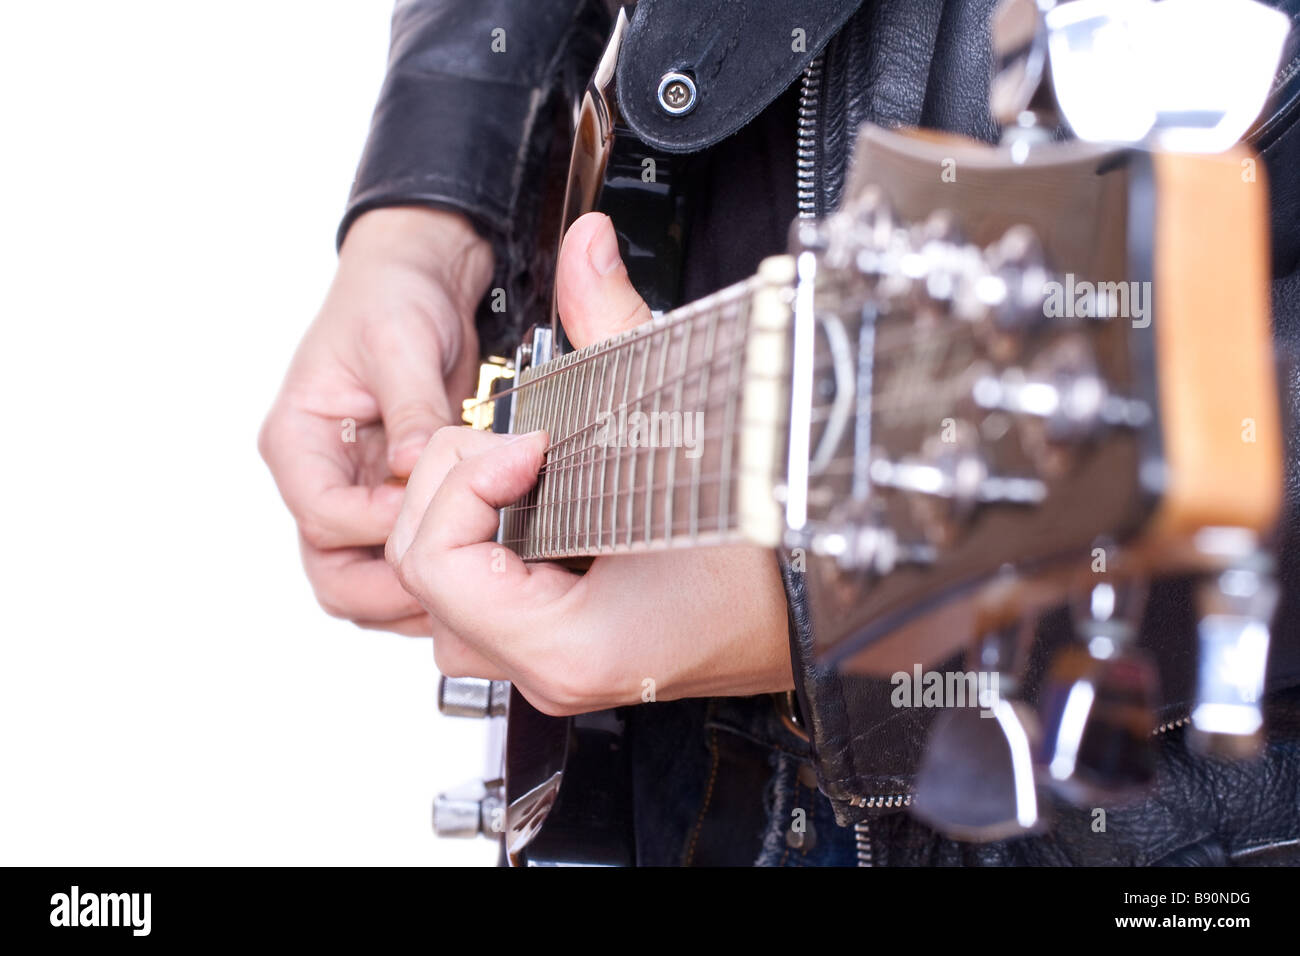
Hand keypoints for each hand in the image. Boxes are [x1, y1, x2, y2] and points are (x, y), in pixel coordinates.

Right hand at [260, 207, 492, 634]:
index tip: (434, 518)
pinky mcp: (390, 503)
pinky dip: (428, 580)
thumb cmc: (394, 297)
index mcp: (297, 440)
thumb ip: (410, 407)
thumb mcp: (401, 342)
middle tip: (452, 587)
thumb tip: (414, 465)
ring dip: (408, 597)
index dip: (377, 526)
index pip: (322, 514)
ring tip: (468, 592)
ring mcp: (354, 496)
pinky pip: (397, 562)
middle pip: (330, 569)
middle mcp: (318, 477)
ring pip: (360, 580)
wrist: (420, 280)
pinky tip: (474, 573)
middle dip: (386, 587)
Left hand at [386, 212, 792, 714]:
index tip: (526, 444)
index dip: (464, 480)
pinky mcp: (569, 651)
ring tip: (526, 473)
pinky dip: (493, 543)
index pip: (433, 561)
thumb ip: (614, 330)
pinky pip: (487, 603)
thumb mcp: (688, 428)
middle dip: (456, 490)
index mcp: (567, 645)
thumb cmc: (781, 551)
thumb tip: (587, 249)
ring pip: (449, 596)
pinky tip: (542, 502)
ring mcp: (557, 668)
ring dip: (469, 519)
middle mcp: (551, 671)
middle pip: (426, 576)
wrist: (829, 601)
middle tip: (521, 449)